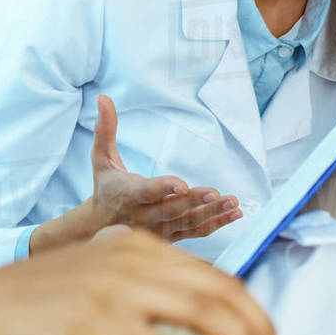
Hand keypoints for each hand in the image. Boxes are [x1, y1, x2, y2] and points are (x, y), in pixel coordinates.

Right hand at [0, 228, 277, 334]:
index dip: (247, 309)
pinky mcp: (101, 320)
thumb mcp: (96, 287)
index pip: (211, 275)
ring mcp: (118, 287)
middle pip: (217, 292)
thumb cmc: (36, 311)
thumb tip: (188, 327)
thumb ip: (140, 295)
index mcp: (135, 246)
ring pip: (202, 318)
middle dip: (255, 328)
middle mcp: (133, 258)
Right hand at [32, 97, 241, 251]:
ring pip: (188, 223)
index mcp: (128, 194)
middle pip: (172, 210)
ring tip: (233, 202)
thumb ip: (105, 129)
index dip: (164, 188)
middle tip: (216, 193)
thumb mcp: (100, 158)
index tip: (182, 183)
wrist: (100, 227)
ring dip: (212, 214)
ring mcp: (159, 229)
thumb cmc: (105, 185)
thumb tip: (103, 98)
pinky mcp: (171, 236)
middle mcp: (144, 216)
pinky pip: (196, 232)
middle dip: (194, 202)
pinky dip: (216, 224)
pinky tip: (235, 213)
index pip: (147, 191)